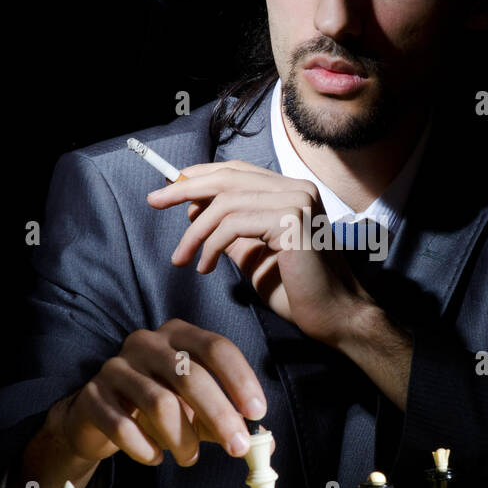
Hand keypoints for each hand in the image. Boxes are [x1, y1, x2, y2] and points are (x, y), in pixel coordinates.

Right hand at [53, 320, 273, 467]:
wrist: (96, 417)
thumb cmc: (157, 408)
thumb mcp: (197, 409)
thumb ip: (230, 420)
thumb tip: (267, 446)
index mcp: (178, 335)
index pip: (216, 347)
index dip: (240, 379)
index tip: (257, 413)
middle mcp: (146, 343)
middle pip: (190, 375)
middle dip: (220, 415)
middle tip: (237, 448)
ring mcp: (115, 367)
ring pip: (160, 403)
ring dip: (182, 439)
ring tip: (189, 458)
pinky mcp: (92, 396)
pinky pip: (124, 426)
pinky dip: (146, 449)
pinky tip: (155, 457)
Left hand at [147, 160, 369, 343]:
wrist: (334, 316)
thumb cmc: (297, 289)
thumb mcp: (254, 253)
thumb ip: (230, 230)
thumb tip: (195, 211)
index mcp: (292, 190)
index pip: (237, 170)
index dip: (200, 175)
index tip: (169, 188)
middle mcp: (297, 188)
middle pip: (227, 177)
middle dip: (185, 189)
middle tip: (154, 202)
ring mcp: (297, 201)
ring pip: (226, 202)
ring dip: (195, 231)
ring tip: (181, 259)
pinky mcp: (292, 220)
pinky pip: (235, 224)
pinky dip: (211, 245)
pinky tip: (205, 266)